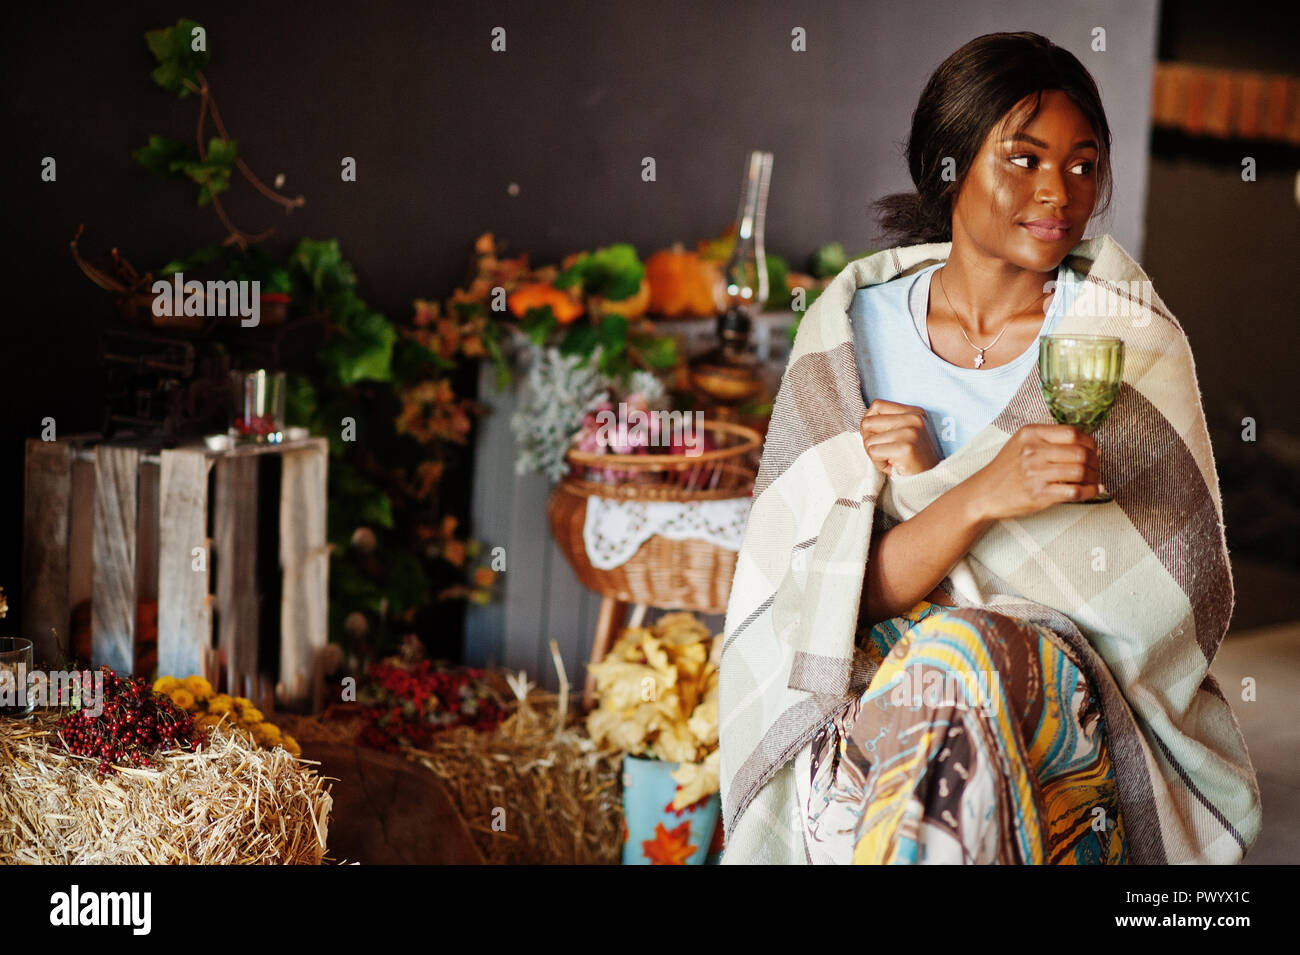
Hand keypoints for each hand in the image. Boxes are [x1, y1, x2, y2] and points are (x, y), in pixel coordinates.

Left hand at [859, 400, 940, 477]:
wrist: (928, 481)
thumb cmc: (909, 459)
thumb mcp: (901, 434)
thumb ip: (885, 423)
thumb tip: (863, 422)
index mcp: (914, 412)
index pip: (877, 405)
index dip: (870, 424)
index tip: (880, 437)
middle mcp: (914, 418)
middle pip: (868, 422)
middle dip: (869, 440)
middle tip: (884, 452)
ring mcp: (910, 432)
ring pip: (868, 440)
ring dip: (875, 454)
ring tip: (892, 459)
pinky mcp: (905, 448)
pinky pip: (873, 452)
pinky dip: (879, 463)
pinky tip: (893, 465)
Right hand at [965, 423, 1100, 520]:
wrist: (985, 493)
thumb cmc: (1007, 468)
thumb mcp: (1021, 443)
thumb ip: (1048, 439)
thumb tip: (1089, 446)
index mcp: (1031, 434)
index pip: (1072, 433)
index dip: (1090, 442)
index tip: (1094, 450)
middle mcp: (1033, 451)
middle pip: (1080, 452)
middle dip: (1095, 462)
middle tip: (1097, 467)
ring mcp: (1035, 473)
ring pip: (1080, 472)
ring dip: (1094, 477)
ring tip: (1094, 480)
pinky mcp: (1039, 494)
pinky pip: (1074, 491)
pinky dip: (1089, 492)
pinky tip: (1092, 491)